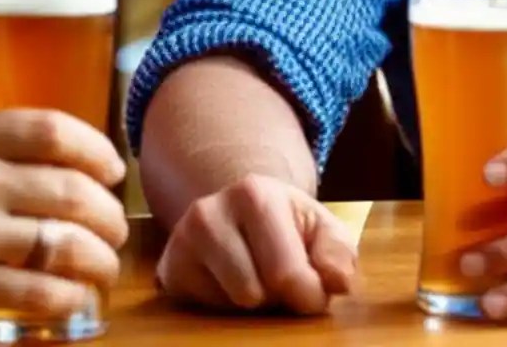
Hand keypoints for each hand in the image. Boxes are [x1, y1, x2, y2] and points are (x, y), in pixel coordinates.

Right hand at [0, 109, 128, 322]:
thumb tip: (46, 149)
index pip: (54, 131)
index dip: (97, 150)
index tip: (113, 169)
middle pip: (72, 190)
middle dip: (108, 213)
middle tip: (114, 227)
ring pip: (64, 243)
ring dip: (99, 257)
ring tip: (103, 264)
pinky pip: (37, 290)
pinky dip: (68, 296)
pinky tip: (73, 297)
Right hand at [156, 174, 357, 314]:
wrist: (238, 210)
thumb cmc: (287, 223)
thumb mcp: (321, 228)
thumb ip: (338, 252)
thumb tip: (338, 281)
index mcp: (254, 194)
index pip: (287, 273)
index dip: (309, 295)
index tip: (314, 289)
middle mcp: (208, 211)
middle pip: (256, 293)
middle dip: (279, 298)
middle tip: (282, 279)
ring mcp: (181, 240)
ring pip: (232, 305)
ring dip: (254, 302)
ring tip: (256, 276)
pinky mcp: (168, 269)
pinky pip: (208, 311)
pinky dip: (227, 304)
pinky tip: (230, 280)